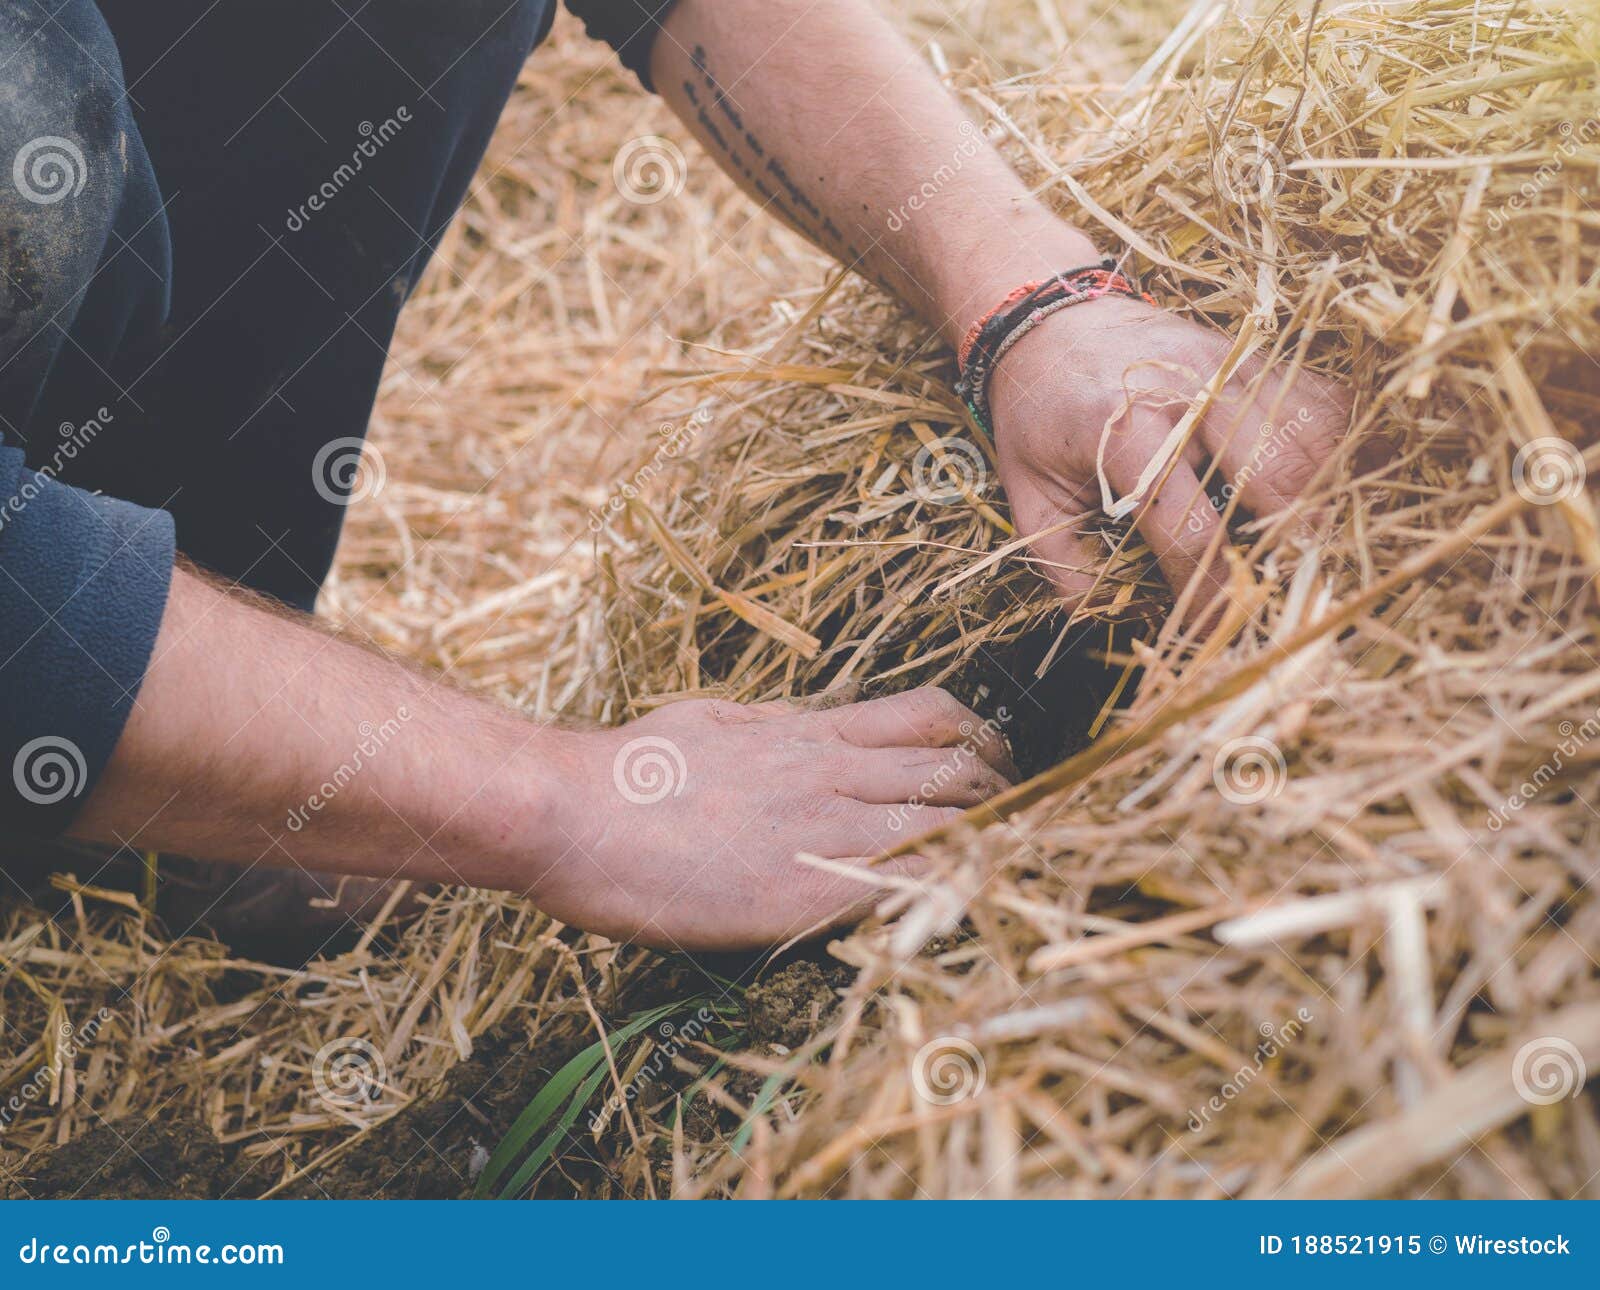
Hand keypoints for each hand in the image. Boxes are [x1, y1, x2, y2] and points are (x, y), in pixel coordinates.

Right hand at [535, 688, 1016, 949]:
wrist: (569, 812)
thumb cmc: (626, 769)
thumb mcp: (709, 719)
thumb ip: (769, 725)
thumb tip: (803, 725)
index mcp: (807, 732)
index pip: (929, 717)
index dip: (979, 739)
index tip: (993, 764)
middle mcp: (829, 774)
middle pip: (956, 769)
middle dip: (1001, 794)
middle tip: (1014, 821)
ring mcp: (822, 833)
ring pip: (947, 824)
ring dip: (988, 843)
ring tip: (1005, 866)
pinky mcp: (804, 894)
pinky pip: (905, 890)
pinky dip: (945, 895)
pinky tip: (960, 909)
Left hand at [985, 293, 1354, 612]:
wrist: (1052, 321)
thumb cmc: (1040, 414)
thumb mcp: (1028, 494)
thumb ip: (1063, 565)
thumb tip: (1108, 620)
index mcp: (1124, 430)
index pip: (1188, 528)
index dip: (1208, 594)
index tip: (1215, 635)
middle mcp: (1188, 391)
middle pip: (1274, 475)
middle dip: (1291, 544)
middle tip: (1289, 592)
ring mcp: (1232, 365)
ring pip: (1312, 435)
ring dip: (1325, 498)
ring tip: (1315, 550)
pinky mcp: (1259, 353)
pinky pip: (1323, 401)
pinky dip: (1340, 449)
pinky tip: (1332, 491)